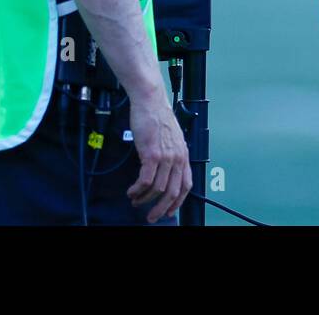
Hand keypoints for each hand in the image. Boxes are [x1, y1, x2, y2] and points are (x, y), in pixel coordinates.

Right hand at [125, 94, 190, 221]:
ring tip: (136, 202)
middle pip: (173, 192)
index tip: (170, 211)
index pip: (187, 184)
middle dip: (161, 208)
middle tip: (151, 217)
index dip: (179, 201)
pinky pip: (145, 181)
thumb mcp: (171, 138)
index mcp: (184, 154)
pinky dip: (137, 190)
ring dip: (145, 200)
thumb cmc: (158, 116)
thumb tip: (163, 170)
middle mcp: (177, 158)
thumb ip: (171, 153)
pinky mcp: (151, 154)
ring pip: (157, 189)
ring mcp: (166, 157)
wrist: (151, 101)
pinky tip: (131, 192)